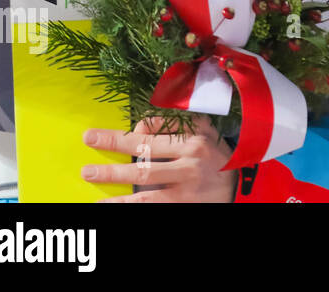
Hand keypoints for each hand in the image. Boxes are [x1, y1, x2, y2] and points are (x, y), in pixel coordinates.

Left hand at [81, 115, 236, 202]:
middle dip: (114, 153)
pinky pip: (150, 205)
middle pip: (144, 157)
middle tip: (88, 153)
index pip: (153, 132)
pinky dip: (128, 206)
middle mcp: (190, 162)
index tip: (97, 136)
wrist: (240, 185)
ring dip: (116, 184)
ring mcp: (186, 187)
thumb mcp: (204, 131)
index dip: (123, 135)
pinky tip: (111, 205)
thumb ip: (175, 124)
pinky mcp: (182, 205)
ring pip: (144, 188)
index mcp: (193, 139)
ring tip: (91, 180)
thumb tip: (139, 127)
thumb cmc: (216, 155)